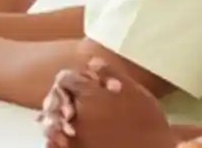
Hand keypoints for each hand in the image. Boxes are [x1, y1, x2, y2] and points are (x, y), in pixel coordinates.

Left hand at [39, 58, 174, 147]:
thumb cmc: (148, 122)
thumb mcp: (135, 92)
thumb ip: (111, 74)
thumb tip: (92, 61)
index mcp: (89, 95)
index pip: (65, 79)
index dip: (71, 78)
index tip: (78, 82)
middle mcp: (77, 114)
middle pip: (56, 100)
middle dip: (62, 97)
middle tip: (69, 100)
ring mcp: (75, 136)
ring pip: (53, 122)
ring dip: (56, 117)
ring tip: (66, 118)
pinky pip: (55, 144)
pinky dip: (53, 139)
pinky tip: (61, 136)